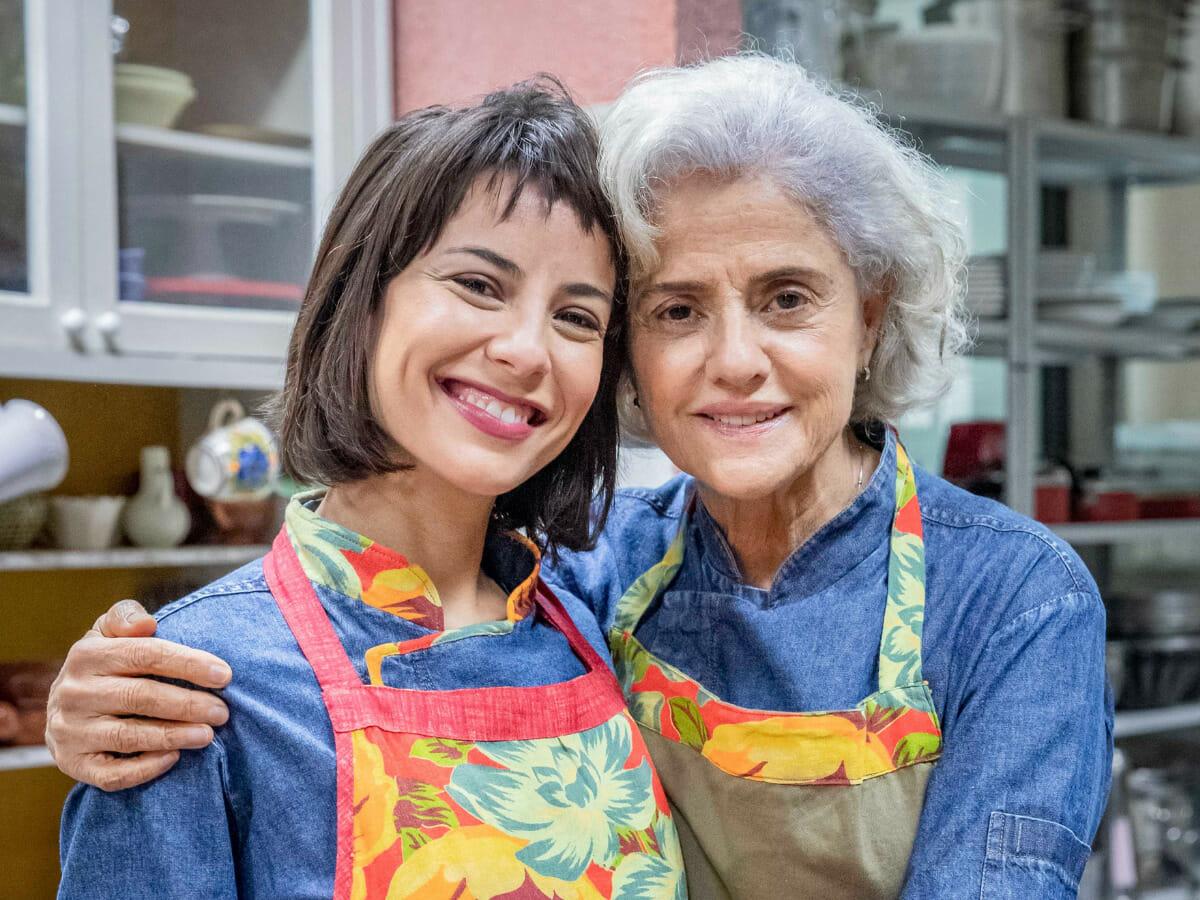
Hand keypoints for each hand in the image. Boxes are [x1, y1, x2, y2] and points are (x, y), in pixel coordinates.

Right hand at [45, 600, 233, 790]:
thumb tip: (146, 623)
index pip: (145, 655)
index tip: (224, 675)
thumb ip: (126, 617)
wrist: (61, 708)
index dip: (188, 664)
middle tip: (222, 712)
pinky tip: (173, 758)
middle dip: (188, 704)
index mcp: (87, 654)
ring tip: (208, 735)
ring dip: (173, 736)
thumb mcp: (108, 632)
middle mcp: (74, 692)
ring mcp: (70, 730)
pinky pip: (110, 774)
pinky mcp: (72, 763)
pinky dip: (144, 769)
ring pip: (128, 736)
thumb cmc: (104, 665)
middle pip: (140, 696)